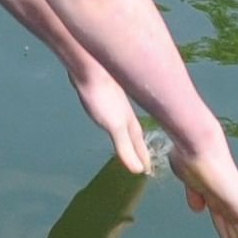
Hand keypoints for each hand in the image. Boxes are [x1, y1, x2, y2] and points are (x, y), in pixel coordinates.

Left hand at [70, 59, 148, 175]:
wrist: (89, 66)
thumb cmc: (101, 97)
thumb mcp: (114, 125)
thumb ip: (125, 146)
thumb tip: (137, 170)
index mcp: (129, 121)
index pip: (139, 143)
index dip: (143, 156)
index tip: (148, 170)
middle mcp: (125, 111)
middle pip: (136, 132)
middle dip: (140, 146)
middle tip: (143, 158)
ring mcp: (115, 101)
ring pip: (127, 120)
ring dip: (131, 131)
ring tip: (132, 139)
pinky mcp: (104, 93)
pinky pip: (115, 110)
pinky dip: (118, 117)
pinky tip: (111, 114)